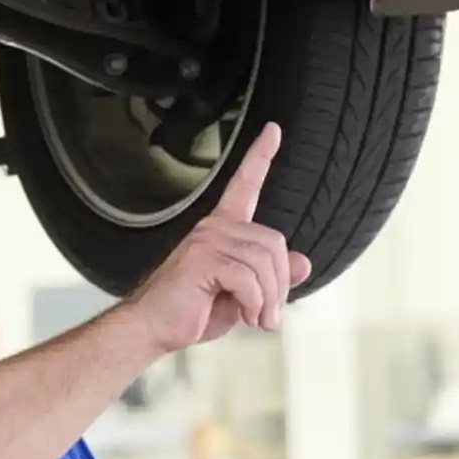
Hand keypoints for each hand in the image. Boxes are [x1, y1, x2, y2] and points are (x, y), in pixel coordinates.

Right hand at [121, 122, 311, 353]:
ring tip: (257, 320)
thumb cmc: (193, 312)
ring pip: (264, 263)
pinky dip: (254, 303)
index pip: (245, 184)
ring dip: (268, 300)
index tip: (274, 129)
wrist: (153, 329)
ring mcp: (206, 239)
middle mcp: (214, 226)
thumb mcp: (243, 295)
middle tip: (268, 316)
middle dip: (279, 285)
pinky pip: (248, 278)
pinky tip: (244, 316)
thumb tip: (305, 262)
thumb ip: (271, 277)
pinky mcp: (202, 258)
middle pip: (274, 243)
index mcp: (222, 228)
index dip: (260, 156)